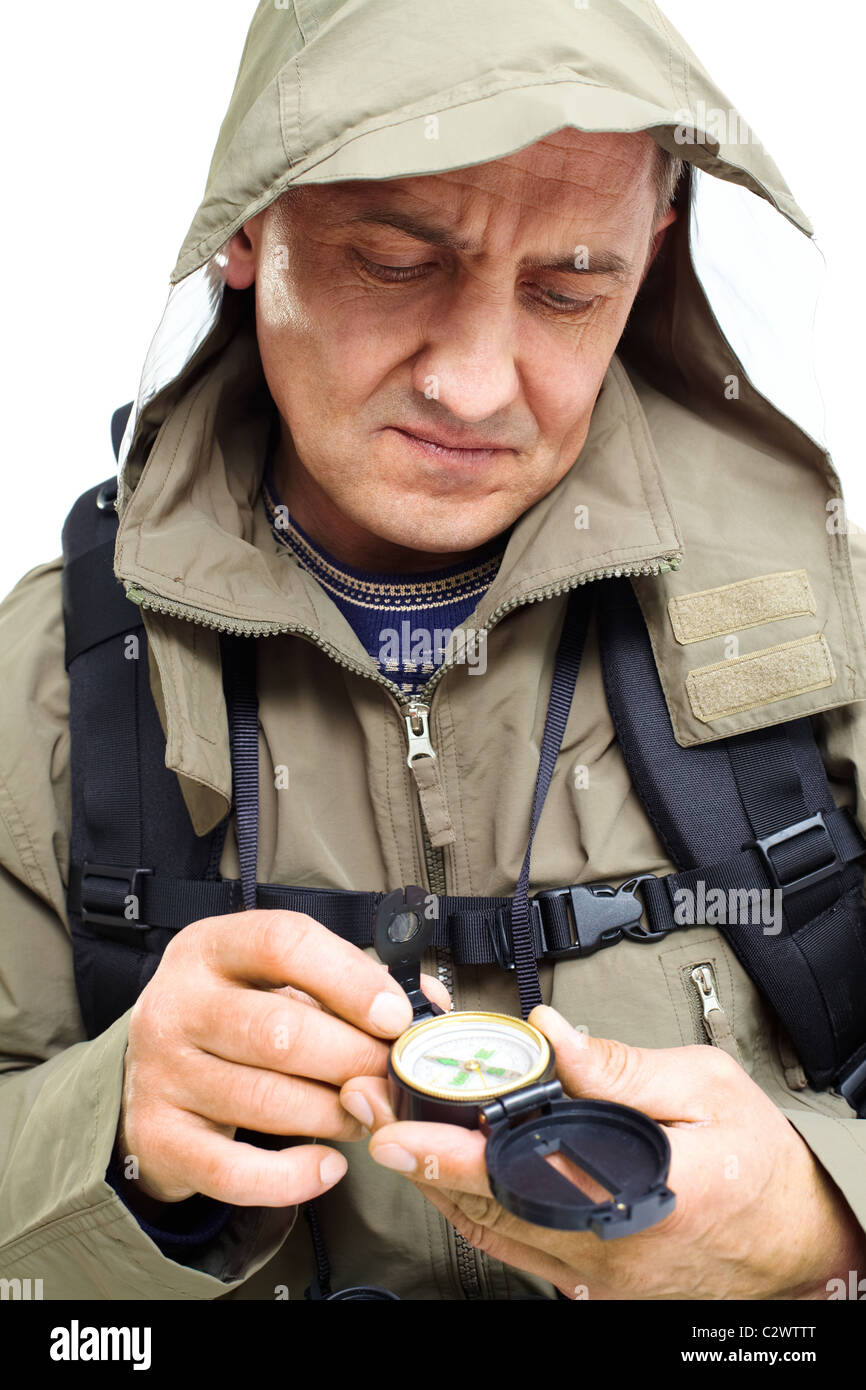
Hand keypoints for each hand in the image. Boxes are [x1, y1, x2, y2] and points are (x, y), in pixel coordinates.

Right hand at [116, 908, 448, 1209]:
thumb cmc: (241, 1016)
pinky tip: (328, 1167)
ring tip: (363, 1114)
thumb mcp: (282, 980)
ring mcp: (160, 1074)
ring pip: (264, 1101)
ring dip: (333, 1115)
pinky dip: (292, 1177)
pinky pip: (233, 1171)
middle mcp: (175, 1004)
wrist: (153, 1077)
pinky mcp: (158, 1139)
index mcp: (211, 948)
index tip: (396, 1016)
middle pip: (280, 1031)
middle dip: (352, 1058)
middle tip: (389, 1075)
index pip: (282, 943)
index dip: (349, 979)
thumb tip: (429, 1004)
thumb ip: (353, 982)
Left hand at [341, 1005, 865, 1298]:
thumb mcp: (707, 1090)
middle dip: (415, 1154)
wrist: (794, 1239)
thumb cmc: (757, 1166)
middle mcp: (599, 1244)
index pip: (517, 1174)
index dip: (447, 1150)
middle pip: (483, 1204)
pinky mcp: (586, 1275)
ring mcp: (589, 1270)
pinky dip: (468, 1205)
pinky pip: (510, 1245)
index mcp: (629, 1194)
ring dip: (431, 1178)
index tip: (397, 1123)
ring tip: (390, 1123)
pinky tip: (444, 1171)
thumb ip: (625, 1066)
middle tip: (370, 1106)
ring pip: (487, 1228)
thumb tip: (556, 1032)